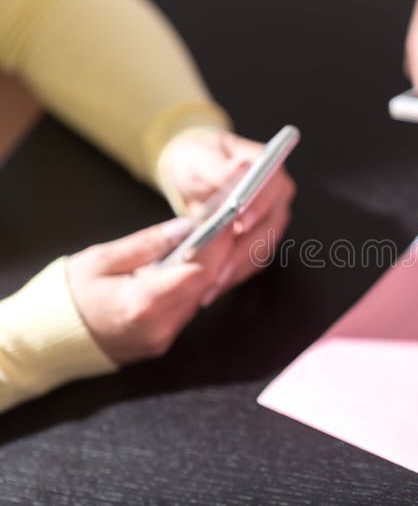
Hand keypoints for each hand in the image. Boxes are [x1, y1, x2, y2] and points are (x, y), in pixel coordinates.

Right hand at [67, 219, 217, 363]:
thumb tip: (185, 226)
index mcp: (142, 304)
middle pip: (204, 285)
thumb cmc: (67, 295)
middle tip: (221, 224)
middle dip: (216, 253)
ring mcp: (161, 340)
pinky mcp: (161, 344)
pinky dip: (190, 287)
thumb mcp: (101, 259)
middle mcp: (158, 327)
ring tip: (205, 241)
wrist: (44, 340)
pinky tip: (186, 266)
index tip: (225, 220)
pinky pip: (186, 311)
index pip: (198, 270)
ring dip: (205, 270)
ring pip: (199, 298)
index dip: (217, 244)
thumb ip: (147, 243)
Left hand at [162, 128, 295, 304]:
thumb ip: (220, 167)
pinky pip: (251, 264)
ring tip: (210, 286)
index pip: (271, 191)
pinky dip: (233, 276)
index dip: (257, 208)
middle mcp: (278, 199)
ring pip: (261, 251)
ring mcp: (271, 223)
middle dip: (242, 251)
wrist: (198, 174)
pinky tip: (212, 287)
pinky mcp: (260, 243)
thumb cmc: (201, 159)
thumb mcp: (202, 157)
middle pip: (268, 229)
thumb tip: (238, 171)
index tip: (237, 223)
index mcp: (272, 172)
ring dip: (236, 270)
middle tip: (218, 268)